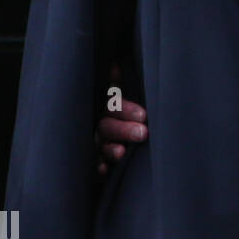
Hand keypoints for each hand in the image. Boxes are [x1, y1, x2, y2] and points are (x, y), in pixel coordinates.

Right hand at [95, 62, 146, 177]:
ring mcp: (97, 143)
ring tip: (121, 152)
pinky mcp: (96, 161)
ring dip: (110, 149)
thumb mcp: (124, 94)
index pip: (115, 106)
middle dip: (124, 130)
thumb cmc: (129, 110)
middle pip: (108, 126)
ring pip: (101, 145)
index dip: (127, 110)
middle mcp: (100, 124)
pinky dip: (98, 167)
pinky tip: (104, 170)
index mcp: (109, 107)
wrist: (119, 134)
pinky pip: (94, 165)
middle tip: (143, 133)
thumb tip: (115, 67)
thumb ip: (119, 83)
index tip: (144, 115)